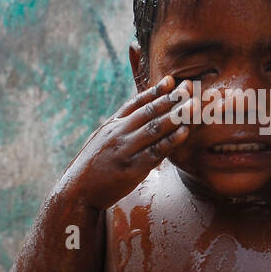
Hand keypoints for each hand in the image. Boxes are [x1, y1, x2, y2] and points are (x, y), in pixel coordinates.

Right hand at [63, 74, 191, 210]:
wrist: (77, 191)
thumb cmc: (93, 166)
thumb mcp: (102, 140)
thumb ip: (120, 129)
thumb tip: (139, 120)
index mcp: (112, 124)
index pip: (136, 103)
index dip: (155, 91)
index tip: (171, 80)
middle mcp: (118, 133)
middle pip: (149, 111)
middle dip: (171, 98)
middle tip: (188, 87)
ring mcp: (125, 150)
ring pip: (154, 128)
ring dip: (176, 115)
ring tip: (193, 105)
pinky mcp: (131, 168)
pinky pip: (155, 152)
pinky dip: (171, 141)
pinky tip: (184, 132)